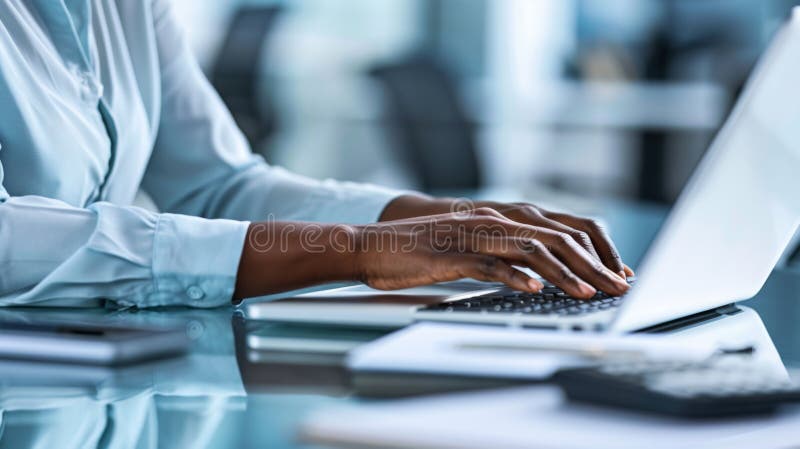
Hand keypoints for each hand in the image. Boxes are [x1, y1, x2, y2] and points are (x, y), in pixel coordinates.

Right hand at [357, 208, 629, 298]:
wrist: (371, 245)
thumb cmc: (418, 252)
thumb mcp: (468, 251)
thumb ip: (500, 257)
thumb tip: (536, 277)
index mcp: (499, 219)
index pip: (560, 230)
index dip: (593, 251)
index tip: (616, 274)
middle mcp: (492, 222)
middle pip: (555, 238)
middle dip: (592, 264)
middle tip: (617, 287)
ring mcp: (473, 236)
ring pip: (530, 249)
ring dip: (563, 272)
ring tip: (587, 293)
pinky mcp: (451, 255)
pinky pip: (488, 264)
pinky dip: (514, 276)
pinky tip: (534, 291)